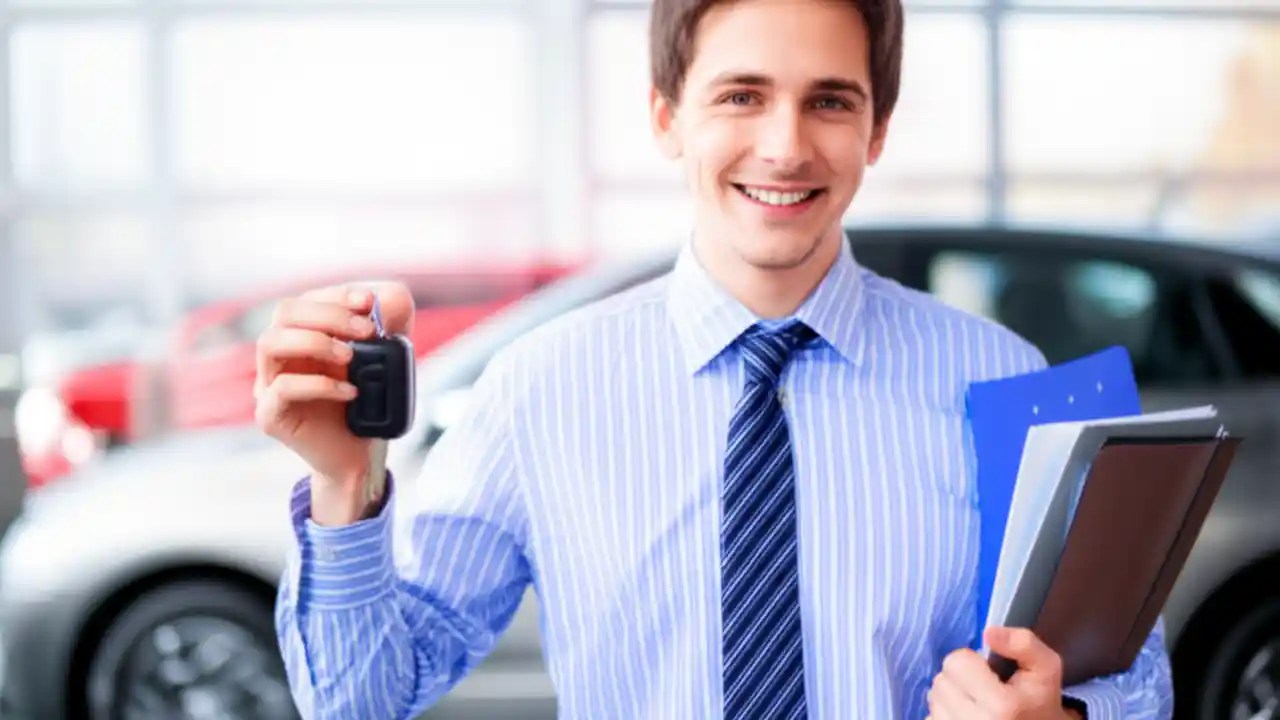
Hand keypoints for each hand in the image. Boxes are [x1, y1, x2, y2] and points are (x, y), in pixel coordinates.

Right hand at [254, 281, 414, 524]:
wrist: (360, 454)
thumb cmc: (367, 404)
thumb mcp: (383, 358)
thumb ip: (389, 325)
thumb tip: (391, 295)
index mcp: (301, 337)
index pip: (305, 301)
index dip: (335, 295)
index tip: (367, 301)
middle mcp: (280, 357)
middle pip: (284, 313)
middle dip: (328, 315)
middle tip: (366, 330)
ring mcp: (269, 385)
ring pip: (270, 343)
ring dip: (315, 341)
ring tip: (350, 356)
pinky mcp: (270, 415)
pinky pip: (282, 389)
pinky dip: (319, 384)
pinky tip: (350, 391)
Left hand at [925, 626, 1078, 719]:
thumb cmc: (1039, 701)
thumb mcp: (1046, 668)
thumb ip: (1023, 643)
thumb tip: (989, 633)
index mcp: (1001, 706)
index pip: (956, 662)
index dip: (972, 662)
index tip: (989, 674)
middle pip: (942, 680)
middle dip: (959, 680)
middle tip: (983, 691)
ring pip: (933, 698)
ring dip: (951, 697)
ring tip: (976, 706)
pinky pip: (930, 715)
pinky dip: (945, 714)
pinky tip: (966, 718)